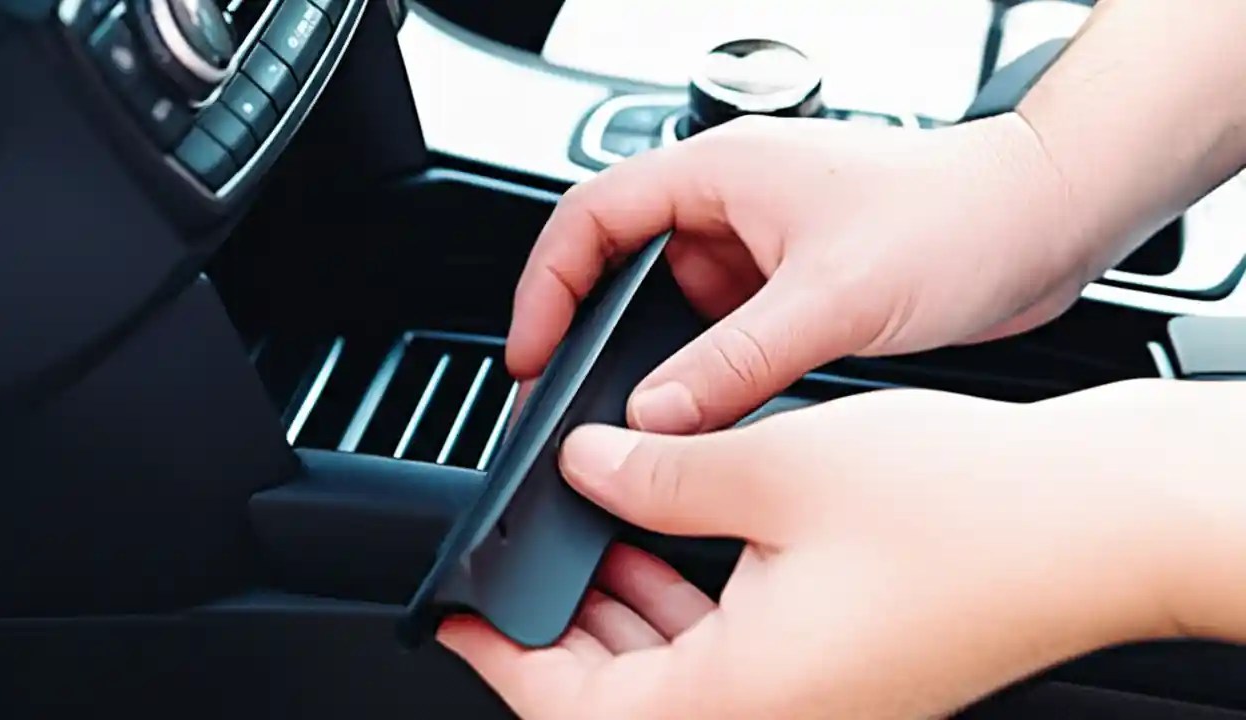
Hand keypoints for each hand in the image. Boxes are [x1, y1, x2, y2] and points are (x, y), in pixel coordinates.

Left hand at [440, 381, 1245, 718]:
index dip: (499, 657)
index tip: (456, 614)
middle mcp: (778, 718)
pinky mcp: (846, 671)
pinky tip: (672, 532)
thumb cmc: (967, 511)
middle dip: (559, 624)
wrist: (1097, 522)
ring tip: (592, 526)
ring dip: (622, 607)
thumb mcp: (775, 470)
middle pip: (620, 697)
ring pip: (675, 674)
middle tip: (526, 557)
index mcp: (742, 699)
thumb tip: (590, 466)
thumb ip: (659, 475)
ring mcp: (816, 702)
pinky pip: (731, 653)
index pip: (573, 708)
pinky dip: (684, 603)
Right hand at [507, 113, 1102, 433]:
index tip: (531, 354)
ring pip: (671, 306)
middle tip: (569, 398)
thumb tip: (653, 415)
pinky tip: (709, 409)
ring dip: (653, 358)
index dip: (546, 287)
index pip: (591, 218)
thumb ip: (733, 362)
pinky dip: (704, 370)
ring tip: (641, 415)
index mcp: (721, 171)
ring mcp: (762, 244)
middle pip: (620, 264)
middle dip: (589, 332)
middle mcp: (733, 202)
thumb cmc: (959, 216)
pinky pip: (721, 330)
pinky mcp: (794, 282)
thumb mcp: (831, 298)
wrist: (1045, 223)